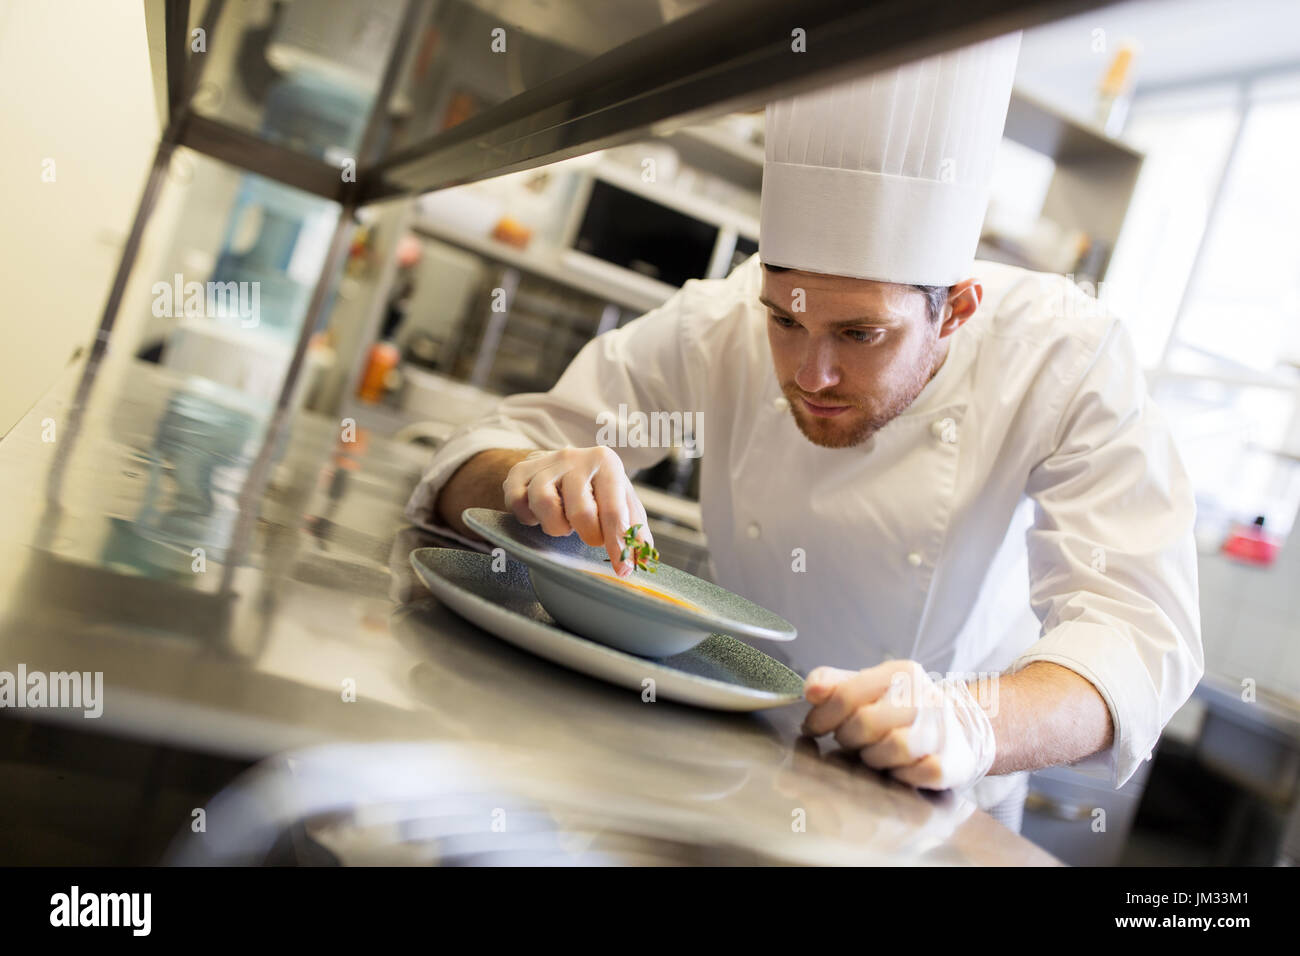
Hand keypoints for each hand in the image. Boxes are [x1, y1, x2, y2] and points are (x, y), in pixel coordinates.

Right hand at [502, 446, 652, 576]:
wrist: (560, 465)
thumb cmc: (596, 488)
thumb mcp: (622, 501)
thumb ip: (634, 528)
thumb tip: (641, 556)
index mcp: (605, 462)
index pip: (613, 510)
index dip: (617, 544)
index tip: (622, 569)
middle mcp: (574, 457)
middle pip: (580, 511)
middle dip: (588, 535)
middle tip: (590, 535)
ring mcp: (543, 463)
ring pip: (544, 504)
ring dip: (555, 526)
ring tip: (565, 523)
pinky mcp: (518, 472)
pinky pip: (517, 503)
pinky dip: (529, 518)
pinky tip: (541, 515)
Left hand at [801, 660, 995, 791]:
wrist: (959, 729)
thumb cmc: (901, 708)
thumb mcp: (868, 686)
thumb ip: (834, 683)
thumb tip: (809, 690)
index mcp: (902, 672)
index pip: (848, 693)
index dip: (822, 715)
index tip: (812, 727)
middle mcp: (926, 696)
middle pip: (866, 723)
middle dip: (847, 737)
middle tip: (848, 740)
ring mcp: (942, 729)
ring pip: (895, 747)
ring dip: (873, 756)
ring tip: (872, 753)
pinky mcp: (953, 761)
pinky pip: (918, 773)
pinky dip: (901, 774)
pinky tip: (897, 768)